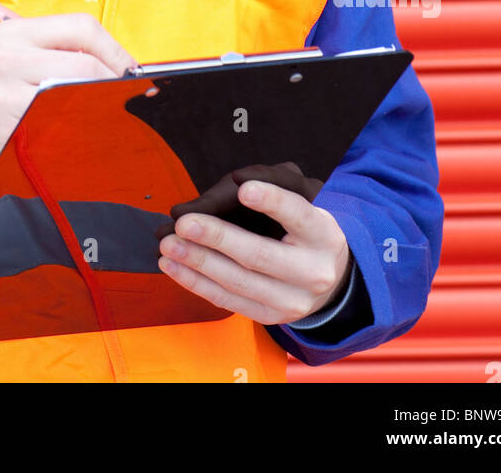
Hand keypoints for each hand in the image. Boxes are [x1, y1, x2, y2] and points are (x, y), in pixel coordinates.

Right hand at [0, 13, 136, 205]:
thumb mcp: (11, 65)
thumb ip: (56, 56)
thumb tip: (118, 66)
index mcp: (13, 33)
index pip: (81, 27)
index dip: (115, 49)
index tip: (129, 71)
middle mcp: (6, 56)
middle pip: (85, 62)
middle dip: (114, 82)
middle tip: (123, 100)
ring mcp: (4, 92)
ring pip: (77, 92)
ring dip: (100, 107)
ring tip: (104, 116)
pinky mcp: (5, 127)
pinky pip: (61, 124)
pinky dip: (80, 130)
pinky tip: (81, 137)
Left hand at [157, 177, 351, 324]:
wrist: (331, 280)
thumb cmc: (306, 232)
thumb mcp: (304, 205)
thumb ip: (274, 189)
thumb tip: (233, 183)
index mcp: (323, 234)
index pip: (298, 215)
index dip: (271, 201)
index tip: (242, 188)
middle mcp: (312, 272)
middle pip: (259, 255)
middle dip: (217, 238)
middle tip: (184, 223)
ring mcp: (291, 300)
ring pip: (238, 282)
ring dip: (197, 263)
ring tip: (169, 245)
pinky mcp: (271, 317)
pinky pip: (228, 300)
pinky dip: (196, 283)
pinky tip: (173, 266)